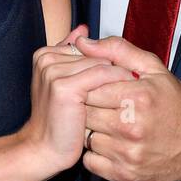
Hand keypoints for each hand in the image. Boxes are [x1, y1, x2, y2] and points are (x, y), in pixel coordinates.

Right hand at [17, 24, 137, 174]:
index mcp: (45, 55)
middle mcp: (46, 59)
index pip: (87, 46)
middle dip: (116, 66)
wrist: (43, 150)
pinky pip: (102, 74)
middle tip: (137, 81)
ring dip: (121, 74)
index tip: (126, 73)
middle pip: (95, 53)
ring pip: (101, 62)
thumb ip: (73, 56)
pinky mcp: (64, 87)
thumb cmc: (58, 120)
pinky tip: (127, 95)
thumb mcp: (64, 84)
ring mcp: (54, 72)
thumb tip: (84, 30)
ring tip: (136, 88)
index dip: (108, 60)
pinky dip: (118, 82)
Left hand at [74, 34, 180, 180]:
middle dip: (89, 109)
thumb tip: (82, 41)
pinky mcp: (125, 175)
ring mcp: (128, 154)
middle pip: (85, 115)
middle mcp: (131, 127)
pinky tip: (112, 144)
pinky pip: (91, 162)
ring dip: (93, 132)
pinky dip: (96, 154)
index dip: (90, 87)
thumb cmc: (174, 102)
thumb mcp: (152, 68)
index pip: (89, 89)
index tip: (98, 89)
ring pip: (86, 139)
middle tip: (102, 107)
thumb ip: (116, 50)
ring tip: (110, 125)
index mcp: (137, 97)